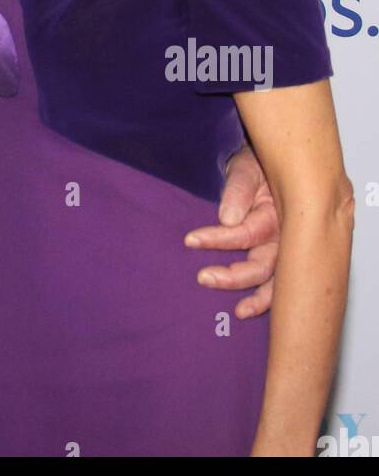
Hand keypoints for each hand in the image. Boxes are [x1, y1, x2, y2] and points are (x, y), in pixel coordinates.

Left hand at [184, 142, 278, 317]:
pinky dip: (265, 301)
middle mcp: (286, 236)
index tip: (190, 240)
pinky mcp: (280, 258)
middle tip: (203, 277)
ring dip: (256, 298)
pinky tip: (246, 311)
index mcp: (278, 213)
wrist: (270, 164)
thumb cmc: (256, 165)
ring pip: (274, 282)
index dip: (218, 239)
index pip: (247, 233)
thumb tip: (228, 218)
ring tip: (236, 311)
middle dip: (234, 276)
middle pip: (264, 265)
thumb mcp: (245, 168)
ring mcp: (285, 250)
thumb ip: (238, 190)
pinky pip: (277, 285)